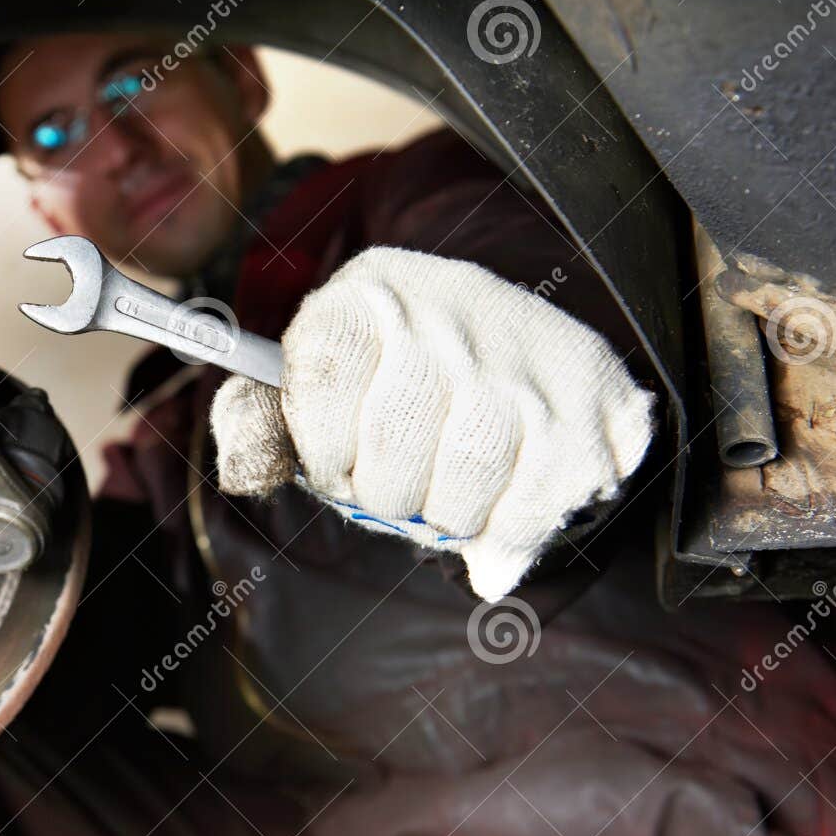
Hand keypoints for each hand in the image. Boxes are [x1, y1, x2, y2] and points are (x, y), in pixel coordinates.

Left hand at [211, 247, 654, 599]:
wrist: (509, 337)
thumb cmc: (390, 377)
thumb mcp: (314, 378)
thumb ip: (261, 423)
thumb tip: (244, 473)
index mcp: (364, 297)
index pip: (322, 384)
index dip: (327, 455)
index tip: (340, 469)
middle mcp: (445, 306)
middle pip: (396, 445)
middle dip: (389, 493)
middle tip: (400, 488)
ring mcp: (522, 347)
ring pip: (468, 479)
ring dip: (450, 517)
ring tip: (448, 498)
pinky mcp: (591, 388)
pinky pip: (542, 500)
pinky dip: (512, 539)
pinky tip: (497, 538)